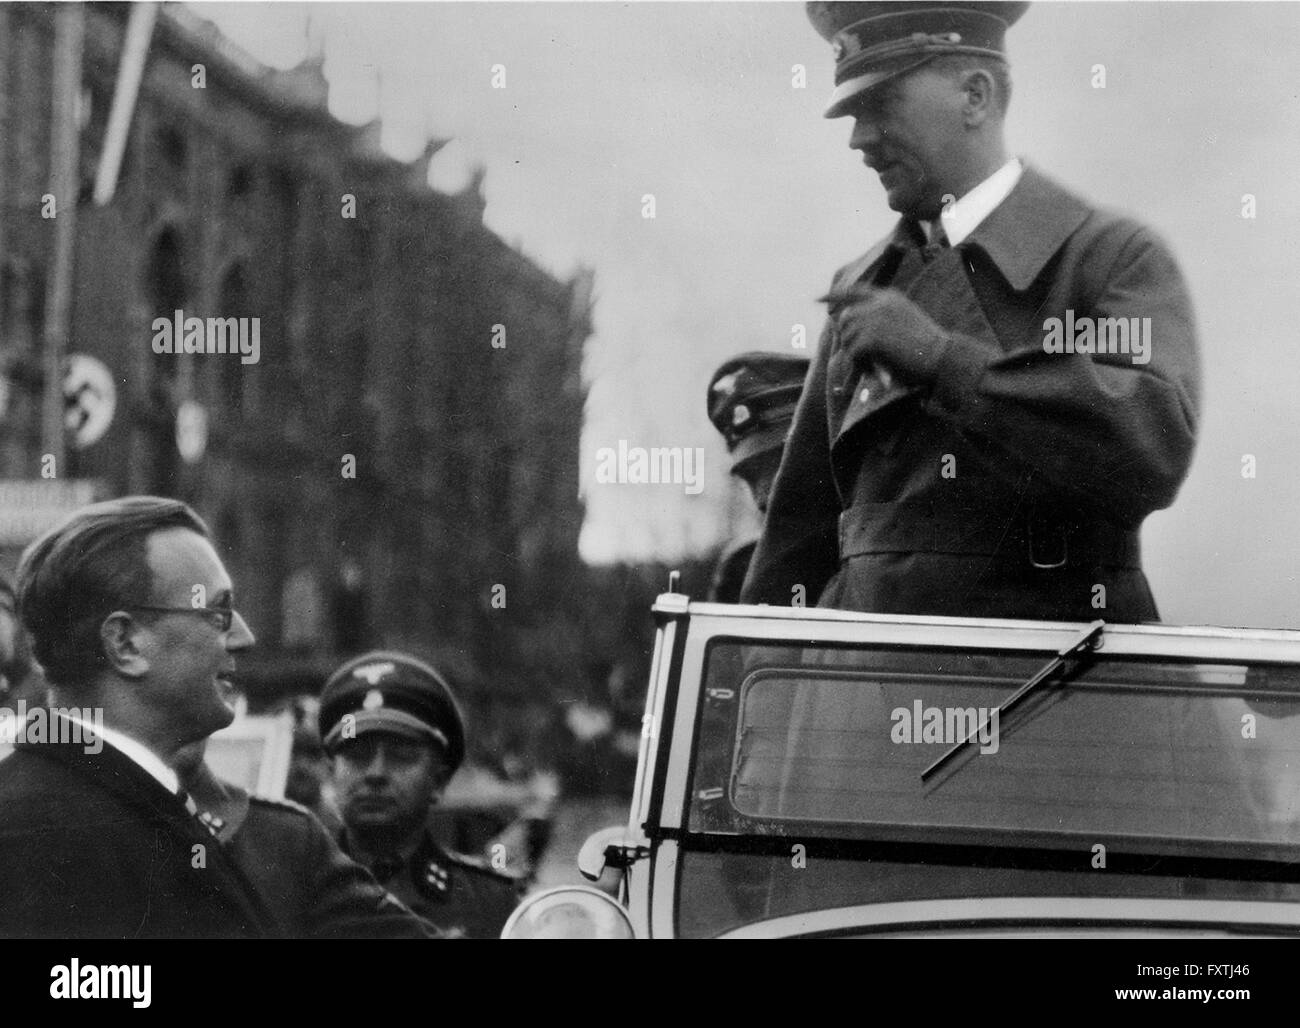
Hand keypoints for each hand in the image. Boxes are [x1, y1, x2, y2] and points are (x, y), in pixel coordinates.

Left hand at [831, 286, 948, 385]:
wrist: (941, 357)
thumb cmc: (926, 348)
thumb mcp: (903, 323)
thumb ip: (880, 319)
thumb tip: (849, 326)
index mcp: (889, 297)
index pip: (855, 290)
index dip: (835, 295)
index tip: (818, 299)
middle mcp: (879, 303)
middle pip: (845, 318)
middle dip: (848, 339)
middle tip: (863, 359)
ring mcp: (874, 318)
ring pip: (847, 338)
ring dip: (856, 356)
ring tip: (875, 366)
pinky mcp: (871, 337)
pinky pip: (853, 353)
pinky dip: (861, 365)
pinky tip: (876, 370)